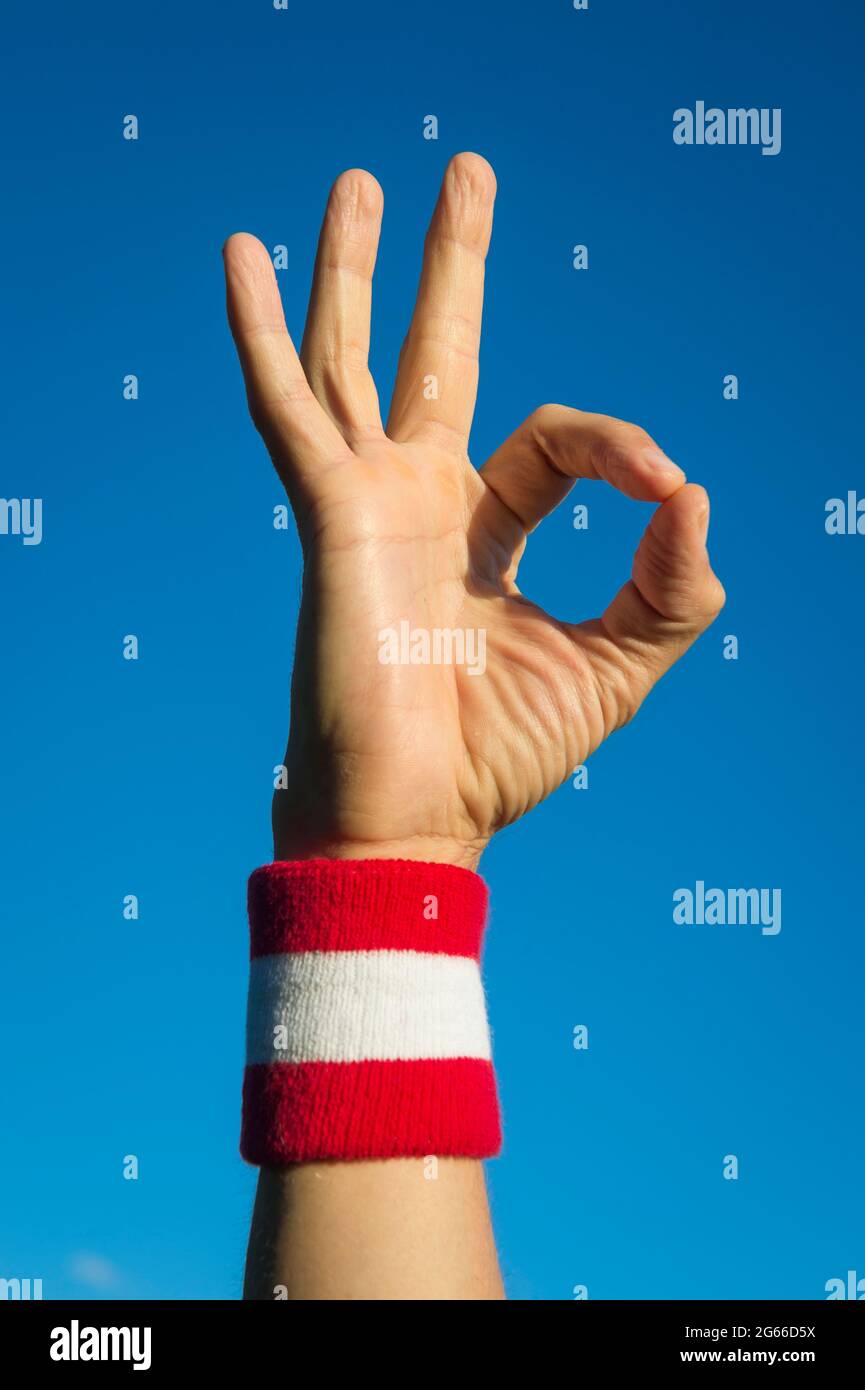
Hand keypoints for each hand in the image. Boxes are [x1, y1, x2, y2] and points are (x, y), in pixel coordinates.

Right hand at [223, 153, 724, 870]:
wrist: (416, 822)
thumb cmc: (500, 758)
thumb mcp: (617, 665)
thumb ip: (670, 586)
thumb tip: (692, 490)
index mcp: (484, 533)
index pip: (551, 441)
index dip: (616, 444)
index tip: (665, 487)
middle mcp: (421, 504)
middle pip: (438, 356)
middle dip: (452, 266)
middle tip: (464, 170)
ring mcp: (367, 503)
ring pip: (354, 360)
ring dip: (354, 270)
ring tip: (357, 181)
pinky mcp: (329, 515)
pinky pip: (289, 408)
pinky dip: (262, 332)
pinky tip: (243, 255)